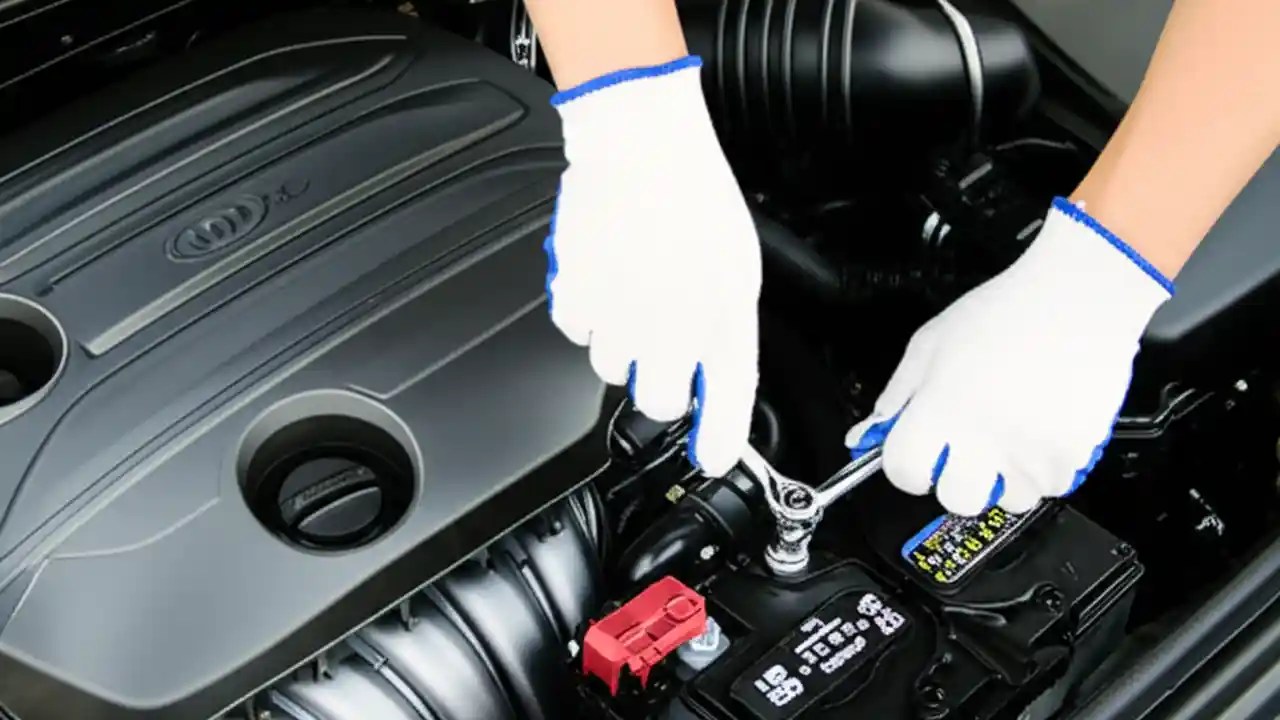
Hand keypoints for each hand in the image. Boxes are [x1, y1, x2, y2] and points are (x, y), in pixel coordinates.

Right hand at [545, 56, 761, 476]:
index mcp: (723, 319)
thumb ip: (727, 330)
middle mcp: (673, 330)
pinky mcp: (577, 300)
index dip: (721, 438)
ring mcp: (621, 319)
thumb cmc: (694, 197)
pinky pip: (577, 331)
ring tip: (633, 291)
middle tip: (662, 341)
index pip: (727, 401)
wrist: (642, 149)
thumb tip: (713, 376)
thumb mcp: (737, 269)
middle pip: (659, 401)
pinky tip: (605, 277)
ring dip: (623, 341)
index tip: (713, 456)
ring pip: (613, 367)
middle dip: (661, 379)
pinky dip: (588, 312)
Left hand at [845, 198, 1173, 515]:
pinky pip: (1051, 485)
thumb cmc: (1003, 313)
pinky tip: (1043, 429)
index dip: (908, 465)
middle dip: (957, 479)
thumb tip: (866, 437)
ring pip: (1009, 498)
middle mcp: (983, 436)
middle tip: (970, 447)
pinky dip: (1046, 468)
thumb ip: (896, 397)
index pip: (904, 471)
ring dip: (1007, 476)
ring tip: (1013, 431)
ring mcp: (1030, 450)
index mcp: (940, 407)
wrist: (1077, 298)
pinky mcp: (1072, 454)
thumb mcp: (929, 344)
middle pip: (956, 499)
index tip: (921, 453)